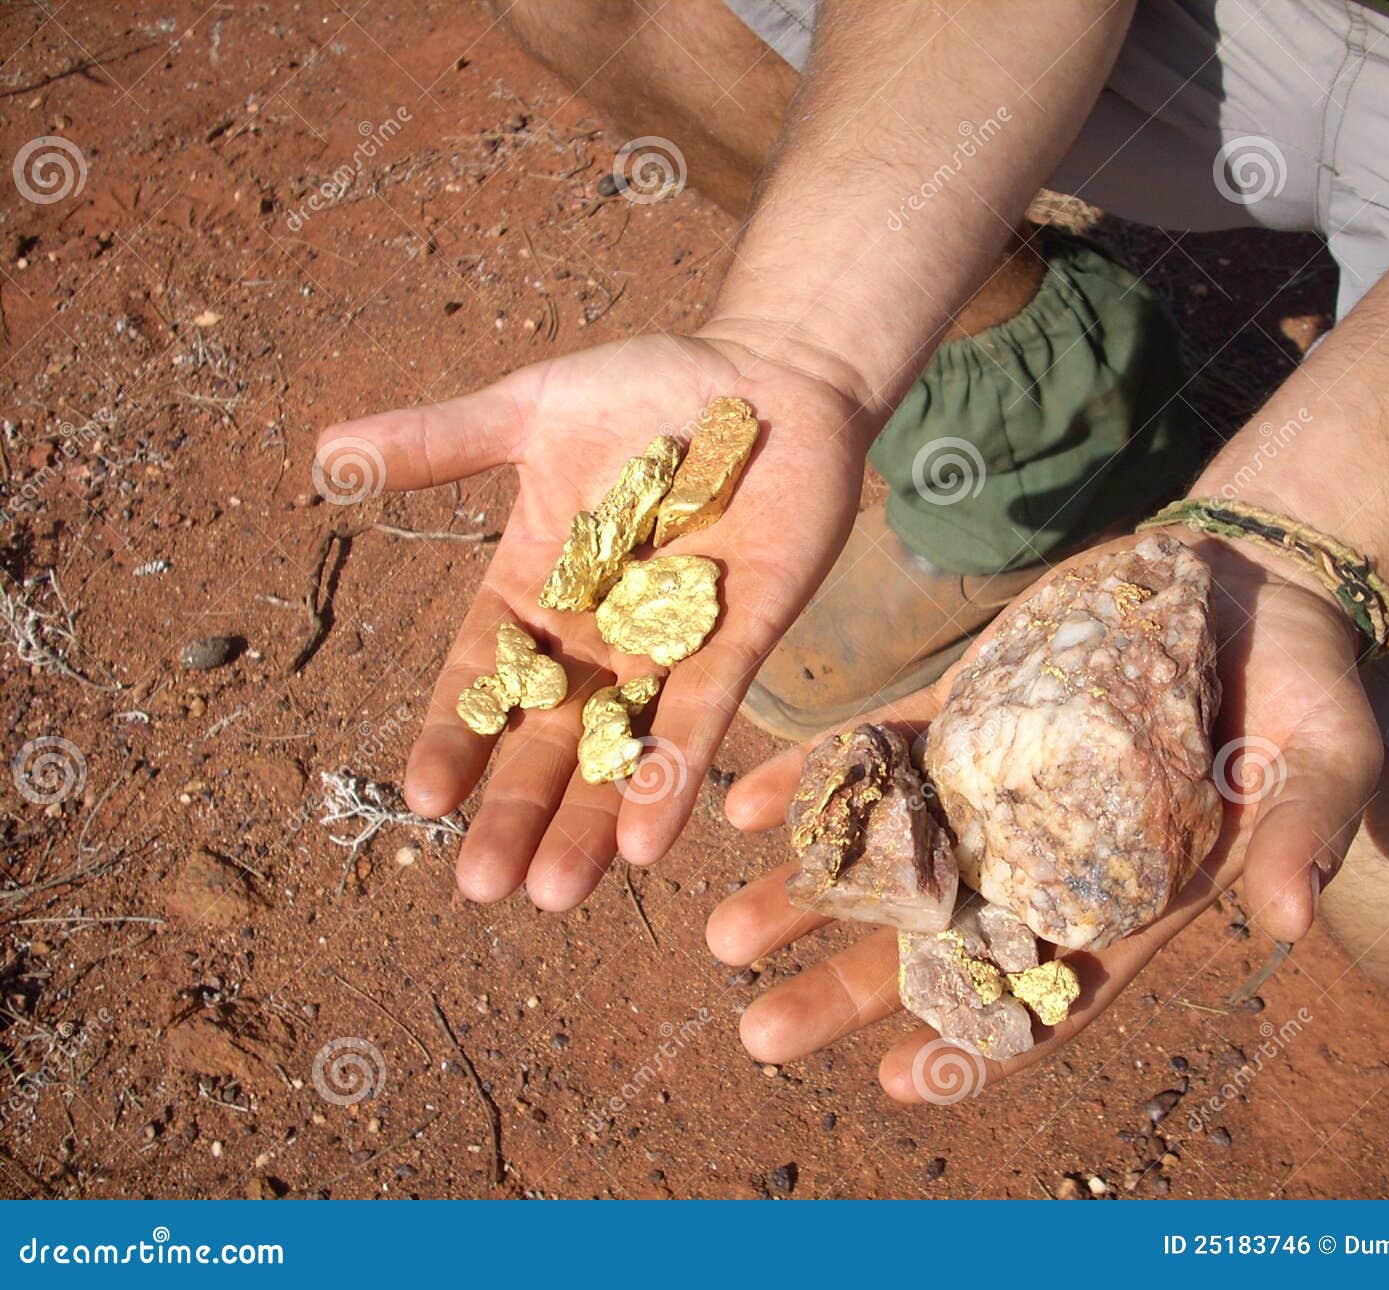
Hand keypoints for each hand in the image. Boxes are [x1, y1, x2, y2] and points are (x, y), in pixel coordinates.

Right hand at [315, 330, 873, 907]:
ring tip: (556, 896)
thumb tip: (325, 452)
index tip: (424, 798)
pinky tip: (647, 841)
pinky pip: (703, 716)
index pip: (486, 673)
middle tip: (484, 887)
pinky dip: (673, 773)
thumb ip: (440, 443)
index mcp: (539, 582)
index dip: (457, 734)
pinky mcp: (742, 637)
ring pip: (621, 745)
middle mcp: (599, 629)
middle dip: (519, 810)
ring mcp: (672, 640)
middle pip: (550, 734)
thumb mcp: (532, 410)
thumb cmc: (650, 387)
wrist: (768, 375)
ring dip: (590, 819)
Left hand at [706, 531, 1382, 1100]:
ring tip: (724, 934)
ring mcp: (996, 785)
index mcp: (1133, 896)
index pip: (1049, 994)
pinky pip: (882, 753)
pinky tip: (750, 803)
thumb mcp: (1324, 758)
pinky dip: (822, 776)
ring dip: (812, 895)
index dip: (980, 1046)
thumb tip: (1286, 918)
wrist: (1249, 579)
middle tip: (764, 1032)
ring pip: (893, 858)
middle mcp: (1047, 856)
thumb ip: (1303, 833)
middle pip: (940, 943)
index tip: (899, 1084)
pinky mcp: (966, 713)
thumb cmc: (1303, 686)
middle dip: (854, 988)